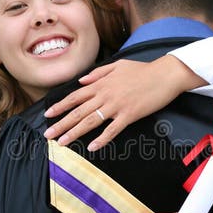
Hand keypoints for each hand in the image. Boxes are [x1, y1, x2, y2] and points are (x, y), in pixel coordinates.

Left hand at [43, 57, 205, 150]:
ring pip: (91, 121)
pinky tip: (92, 147)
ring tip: (62, 143)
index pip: (75, 96)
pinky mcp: (129, 115)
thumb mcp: (118, 65)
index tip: (48, 115)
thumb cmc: (142, 70)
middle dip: (61, 124)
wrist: (164, 75)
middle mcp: (105, 95)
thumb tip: (81, 81)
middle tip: (48, 135)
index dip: (60, 106)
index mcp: (101, 83)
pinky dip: (101, 139)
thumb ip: (98, 73)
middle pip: (78, 111)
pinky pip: (112, 129)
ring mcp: (116, 105)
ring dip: (75, 133)